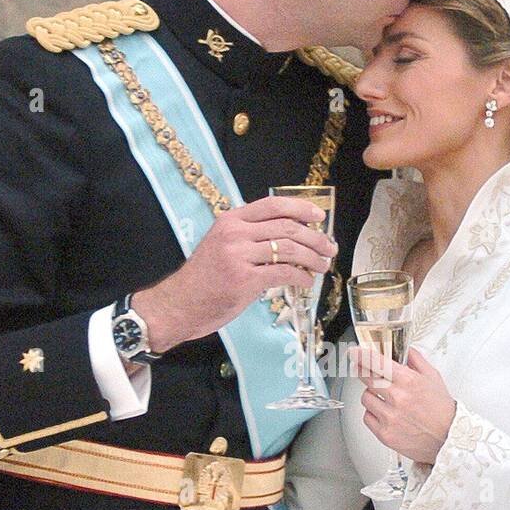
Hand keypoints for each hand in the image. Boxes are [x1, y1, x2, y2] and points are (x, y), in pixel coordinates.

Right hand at [132, 196, 337, 351]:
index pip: (272, 205)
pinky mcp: (244, 279)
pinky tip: (305, 281)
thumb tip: (288, 238)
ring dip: (312, 258)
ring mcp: (239, 255)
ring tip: (322, 265)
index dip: (301, 208)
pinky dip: (300, 277)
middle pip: (287, 227)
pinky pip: (283, 273)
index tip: (319, 216)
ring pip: (289, 249)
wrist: (179, 304)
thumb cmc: (203, 279)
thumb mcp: (221, 246)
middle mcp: (235, 233)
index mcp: (231, 220)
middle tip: (329, 247)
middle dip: (315, 237)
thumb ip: (249, 237)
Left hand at [350, 345, 455, 464]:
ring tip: (385, 398)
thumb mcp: (433, 377)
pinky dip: (373, 413)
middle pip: (366, 378)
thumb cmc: (442, 410)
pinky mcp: (384, 434)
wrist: (448, 438)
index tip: (354, 352)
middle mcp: (397, 399)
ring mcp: (389, 417)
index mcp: (409, 382)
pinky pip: (367, 417)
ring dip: (372, 394)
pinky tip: (385, 412)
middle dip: (364, 372)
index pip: (377, 363)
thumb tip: (403, 350)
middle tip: (367, 371)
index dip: (362, 355)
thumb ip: (415, 360)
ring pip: (365, 397)